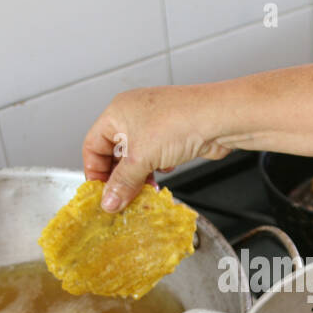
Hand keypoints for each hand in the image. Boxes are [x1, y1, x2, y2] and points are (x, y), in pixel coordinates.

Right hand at [82, 85, 235, 211]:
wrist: (220, 118)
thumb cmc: (180, 121)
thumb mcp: (142, 158)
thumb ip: (122, 182)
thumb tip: (109, 201)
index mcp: (117, 111)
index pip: (93, 144)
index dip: (94, 170)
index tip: (100, 193)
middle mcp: (134, 114)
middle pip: (115, 152)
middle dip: (120, 177)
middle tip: (121, 197)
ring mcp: (154, 124)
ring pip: (137, 157)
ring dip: (139, 177)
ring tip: (143, 191)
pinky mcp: (172, 135)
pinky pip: (155, 157)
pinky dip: (155, 169)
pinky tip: (162, 176)